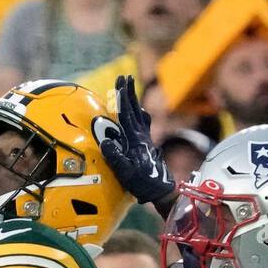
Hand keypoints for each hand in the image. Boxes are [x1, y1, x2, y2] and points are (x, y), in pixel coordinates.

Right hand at [99, 75, 175, 205]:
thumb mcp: (125, 172)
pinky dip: (140, 114)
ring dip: (134, 101)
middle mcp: (142, 136)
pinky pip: (144, 124)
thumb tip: (106, 141)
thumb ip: (115, 157)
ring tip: (131, 89)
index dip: (122, 97)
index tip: (121, 81)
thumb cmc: (142, 183)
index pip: (126, 114)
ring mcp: (146, 139)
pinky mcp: (148, 145)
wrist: (161, 191)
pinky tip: (141, 113)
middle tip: (126, 76)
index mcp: (135, 139)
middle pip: (134, 109)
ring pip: (140, 114)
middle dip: (128, 93)